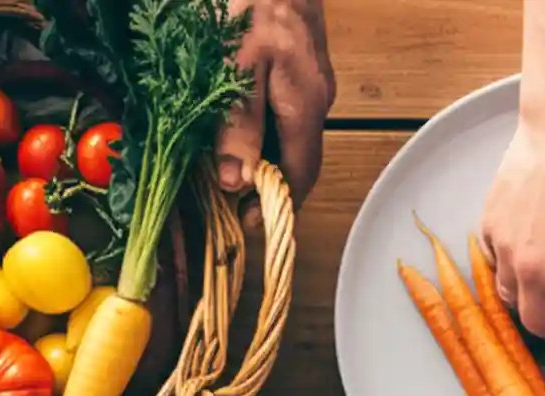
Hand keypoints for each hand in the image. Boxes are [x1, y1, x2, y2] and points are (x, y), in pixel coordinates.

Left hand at [216, 0, 334, 206]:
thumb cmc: (250, 4)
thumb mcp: (234, 66)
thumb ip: (237, 125)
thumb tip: (235, 181)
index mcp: (306, 105)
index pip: (301, 176)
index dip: (277, 207)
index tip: (246, 224)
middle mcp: (318, 99)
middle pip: (297, 159)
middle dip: (266, 186)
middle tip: (228, 202)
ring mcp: (313, 82)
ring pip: (289, 136)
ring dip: (263, 159)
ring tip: (226, 172)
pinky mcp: (300, 68)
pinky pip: (285, 113)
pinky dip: (263, 132)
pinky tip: (236, 131)